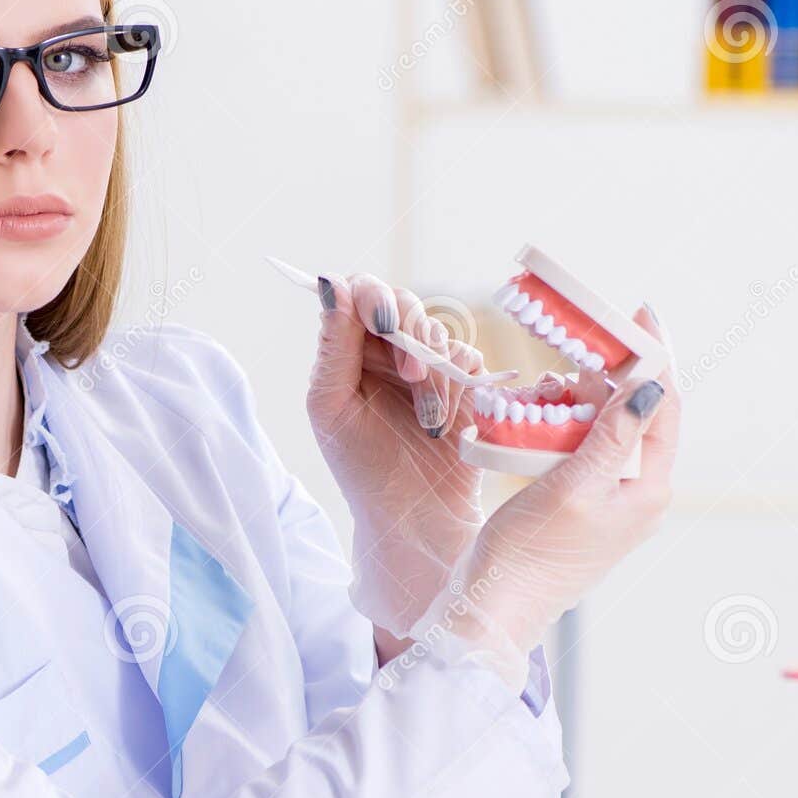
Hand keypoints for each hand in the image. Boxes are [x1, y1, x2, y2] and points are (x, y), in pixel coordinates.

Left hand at [305, 271, 488, 636]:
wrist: (415, 514)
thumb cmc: (362, 466)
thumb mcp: (332, 406)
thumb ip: (333, 345)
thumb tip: (330, 283)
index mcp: (348, 351)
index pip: (358, 293)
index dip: (371, 297)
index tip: (378, 322)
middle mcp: (387, 351)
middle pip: (401, 301)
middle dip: (407, 330)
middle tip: (410, 373)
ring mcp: (428, 364)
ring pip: (437, 328)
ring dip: (431, 367)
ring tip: (425, 415)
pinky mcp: (464, 382)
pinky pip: (467, 355)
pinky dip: (457, 383)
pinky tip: (444, 419)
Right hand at [412, 306, 680, 691]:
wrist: (493, 609)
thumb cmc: (529, 552)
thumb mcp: (572, 485)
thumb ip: (613, 436)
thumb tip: (654, 387)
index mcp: (648, 492)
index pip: (665, 408)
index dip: (657, 356)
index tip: (644, 312)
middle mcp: (639, 499)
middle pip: (642, 417)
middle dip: (620, 373)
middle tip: (592, 337)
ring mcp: (613, 507)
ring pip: (613, 434)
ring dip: (591, 399)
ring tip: (561, 372)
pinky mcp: (584, 511)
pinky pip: (589, 454)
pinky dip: (572, 425)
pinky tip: (547, 410)